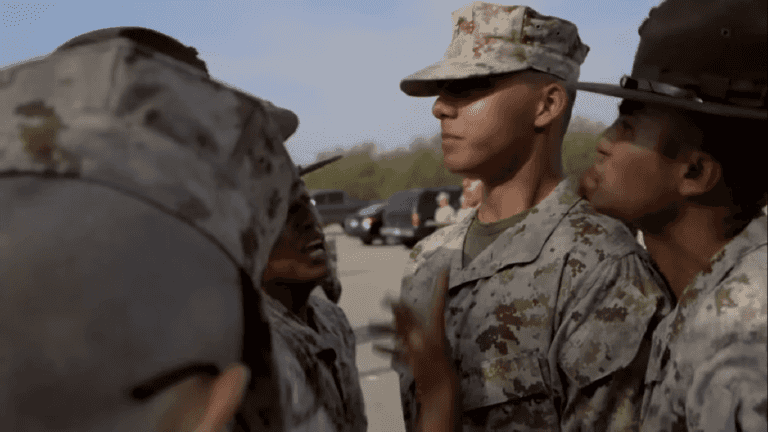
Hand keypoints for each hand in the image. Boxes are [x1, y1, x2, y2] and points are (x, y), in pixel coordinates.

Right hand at [371, 270, 455, 397]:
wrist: (439, 394)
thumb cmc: (432, 367)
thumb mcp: (417, 341)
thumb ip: (406, 322)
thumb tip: (395, 302)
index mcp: (434, 326)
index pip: (438, 299)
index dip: (441, 284)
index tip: (446, 268)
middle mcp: (429, 334)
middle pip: (411, 317)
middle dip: (395, 309)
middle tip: (383, 299)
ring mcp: (423, 348)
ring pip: (402, 334)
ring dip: (386, 330)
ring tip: (370, 327)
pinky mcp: (417, 361)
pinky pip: (401, 351)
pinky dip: (389, 349)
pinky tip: (376, 349)